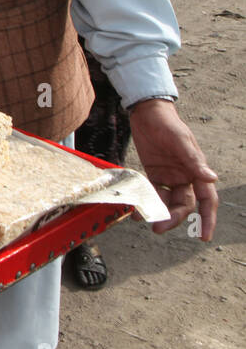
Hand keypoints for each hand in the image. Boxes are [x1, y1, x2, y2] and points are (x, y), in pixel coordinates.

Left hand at [128, 98, 217, 239]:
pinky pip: (152, 193)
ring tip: (144, 220)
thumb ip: (194, 161)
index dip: (207, 218)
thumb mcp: (180, 141)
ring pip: (168, 202)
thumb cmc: (168, 124)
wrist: (147, 113)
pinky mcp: (153, 174)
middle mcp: (185, 176)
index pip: (207, 200)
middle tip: (159, 228)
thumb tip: (212, 179)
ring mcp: (169, 177)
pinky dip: (146, 201)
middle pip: (184, 205)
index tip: (204, 236)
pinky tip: (136, 210)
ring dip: (159, 212)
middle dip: (174, 218)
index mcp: (197, 170)